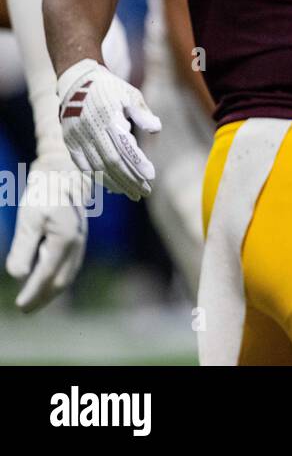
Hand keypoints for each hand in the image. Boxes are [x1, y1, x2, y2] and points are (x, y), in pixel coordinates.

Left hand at [5, 153, 89, 312]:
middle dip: (43, 298)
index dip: (32, 293)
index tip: (19, 306)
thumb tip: (19, 276)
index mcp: (66, 240)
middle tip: (25, 310)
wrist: (65, 172)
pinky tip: (48, 279)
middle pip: (61, 280)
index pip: (46, 275)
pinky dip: (59, 277)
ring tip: (36, 300)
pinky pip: (71, 265)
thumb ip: (23, 248)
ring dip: (52, 290)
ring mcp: (81, 241)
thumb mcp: (28, 219)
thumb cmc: (44, 193)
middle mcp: (78, 244)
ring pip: (68, 274)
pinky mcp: (79, 237)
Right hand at [56, 58, 160, 200]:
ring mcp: (77, 137)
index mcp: (107, 118)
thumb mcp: (130, 94)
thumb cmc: (110, 89)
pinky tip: (111, 185)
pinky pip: (82, 165)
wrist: (77, 81)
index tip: (151, 177)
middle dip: (129, 179)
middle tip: (144, 191)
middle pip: (111, 162)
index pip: (123, 148)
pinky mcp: (69, 142)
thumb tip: (156, 129)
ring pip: (96, 167)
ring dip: (115, 182)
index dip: (136, 164)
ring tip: (131, 192)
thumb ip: (142, 113)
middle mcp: (90, 130)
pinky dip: (97, 177)